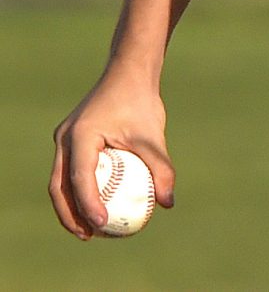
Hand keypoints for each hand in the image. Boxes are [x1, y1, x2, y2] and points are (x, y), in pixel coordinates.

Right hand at [49, 73, 173, 238]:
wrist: (130, 73)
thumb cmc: (142, 102)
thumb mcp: (153, 135)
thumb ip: (160, 168)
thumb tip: (168, 203)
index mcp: (82, 135)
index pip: (81, 177)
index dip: (89, 204)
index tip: (103, 224)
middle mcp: (66, 138)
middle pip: (60, 185)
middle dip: (71, 214)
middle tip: (89, 235)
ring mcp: (65, 138)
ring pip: (60, 180)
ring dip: (71, 205)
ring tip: (90, 229)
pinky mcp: (71, 139)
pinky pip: (70, 170)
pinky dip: (79, 189)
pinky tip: (97, 204)